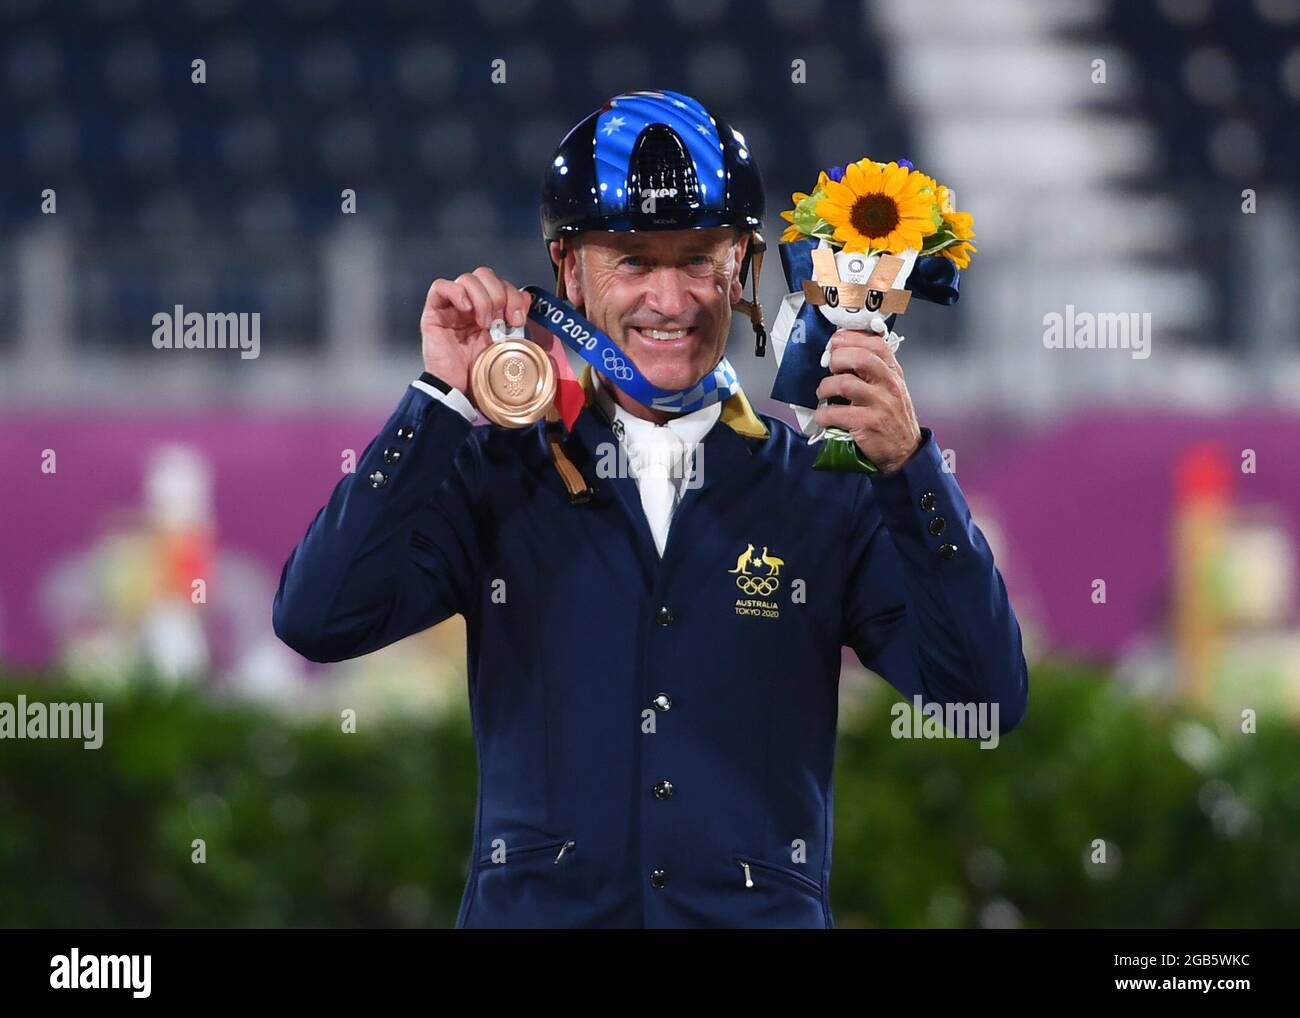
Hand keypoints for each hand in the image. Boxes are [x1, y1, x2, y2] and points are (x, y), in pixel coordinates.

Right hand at [420, 267, 533, 400]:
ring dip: (481, 298)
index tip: (517, 319)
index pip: (501, 284)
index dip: (513, 295)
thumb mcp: (505, 345)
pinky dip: (457, 293)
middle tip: (501, 319)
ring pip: (467, 278)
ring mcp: (452, 307)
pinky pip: (440, 287)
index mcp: (488, 310)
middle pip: (485, 275)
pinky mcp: (434, 312)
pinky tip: (466, 311)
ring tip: (483, 322)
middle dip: (499, 294)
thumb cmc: (478, 373)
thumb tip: (527, 297)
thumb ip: (515, 321)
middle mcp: (470, 304)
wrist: (458, 391)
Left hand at [813, 328, 922, 473]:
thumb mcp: (891, 387)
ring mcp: (879, 404)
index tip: (835, 342)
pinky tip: (824, 417)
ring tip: (823, 394)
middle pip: (859, 358)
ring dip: (825, 387)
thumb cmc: (892, 416)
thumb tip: (842, 351)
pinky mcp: (868, 423)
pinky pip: (836, 413)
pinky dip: (823, 415)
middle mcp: (888, 384)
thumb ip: (874, 368)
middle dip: (837, 359)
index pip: (875, 343)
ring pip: (844, 383)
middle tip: (829, 369)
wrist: (905, 450)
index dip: (851, 338)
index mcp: (892, 372)